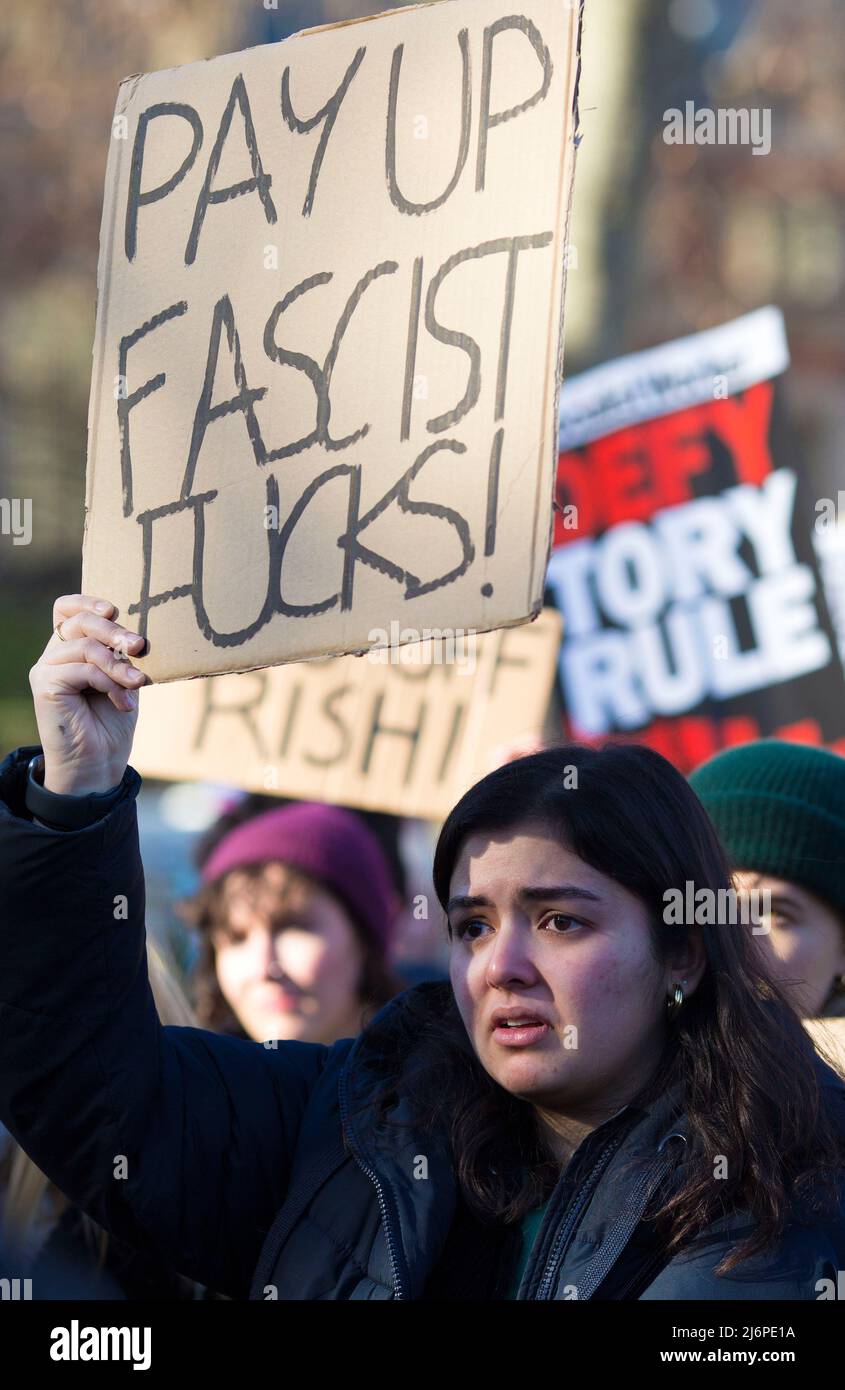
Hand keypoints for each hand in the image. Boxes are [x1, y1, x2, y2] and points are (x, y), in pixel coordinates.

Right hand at [28, 595, 149, 794]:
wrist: (98, 764)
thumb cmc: (112, 722)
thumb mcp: (124, 679)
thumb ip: (121, 654)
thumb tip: (133, 634)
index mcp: (70, 649)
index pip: (66, 609)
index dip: (87, 601)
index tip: (113, 611)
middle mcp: (54, 656)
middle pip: (78, 621)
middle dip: (114, 631)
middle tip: (139, 646)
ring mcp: (46, 670)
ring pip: (84, 646)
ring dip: (118, 665)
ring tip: (138, 684)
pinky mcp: (46, 686)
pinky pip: (84, 669)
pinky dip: (110, 683)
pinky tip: (123, 702)